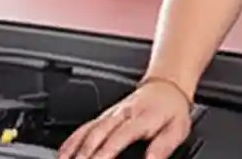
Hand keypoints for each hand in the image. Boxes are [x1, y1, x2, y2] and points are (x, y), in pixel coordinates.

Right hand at [57, 77, 193, 158]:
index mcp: (140, 119)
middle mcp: (122, 115)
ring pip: (88, 130)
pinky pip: (84, 127)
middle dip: (84, 153)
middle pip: (98, 134)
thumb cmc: (172, 110)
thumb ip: (163, 146)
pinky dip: (72, 140)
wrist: (166, 87)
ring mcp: (110, 114)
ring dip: (74, 147)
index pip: (119, 137)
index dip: (106, 152)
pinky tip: (64, 152)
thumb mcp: (177, 130)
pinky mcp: (104, 115)